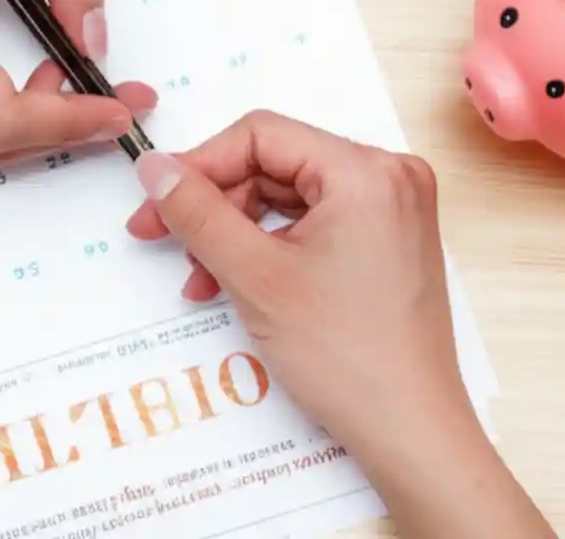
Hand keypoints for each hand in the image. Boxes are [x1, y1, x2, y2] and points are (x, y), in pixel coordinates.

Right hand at [125, 110, 553, 538]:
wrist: (409, 429)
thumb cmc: (348, 357)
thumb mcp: (253, 275)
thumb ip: (197, 212)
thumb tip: (155, 167)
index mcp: (367, 171)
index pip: (261, 135)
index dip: (199, 165)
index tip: (156, 199)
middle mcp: (390, 178)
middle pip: (275, 164)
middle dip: (216, 204)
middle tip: (163, 236)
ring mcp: (394, 210)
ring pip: (291, 197)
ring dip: (237, 231)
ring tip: (202, 276)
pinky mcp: (389, 241)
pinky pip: (316, 223)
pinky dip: (272, 247)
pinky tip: (237, 281)